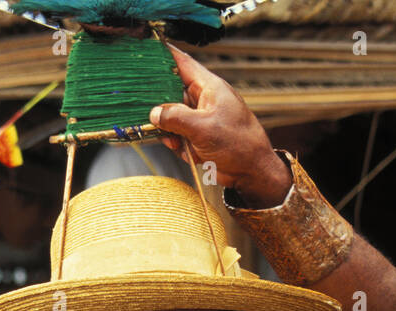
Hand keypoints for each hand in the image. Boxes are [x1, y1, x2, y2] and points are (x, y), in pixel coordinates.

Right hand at [148, 45, 292, 207]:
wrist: (252, 172)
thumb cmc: (239, 144)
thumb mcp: (203, 128)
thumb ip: (175, 117)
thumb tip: (154, 113)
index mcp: (209, 87)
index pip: (182, 63)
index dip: (162, 56)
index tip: (143, 52)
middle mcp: (203, 99)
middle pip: (170, 90)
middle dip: (158, 102)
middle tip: (145, 109)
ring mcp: (199, 118)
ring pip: (170, 115)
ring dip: (166, 127)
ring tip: (171, 138)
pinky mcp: (197, 135)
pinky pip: (177, 133)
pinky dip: (175, 142)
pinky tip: (182, 149)